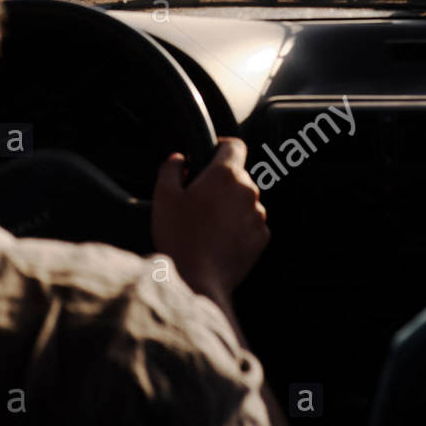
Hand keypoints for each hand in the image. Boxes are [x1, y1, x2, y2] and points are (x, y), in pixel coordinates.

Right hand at [151, 137, 269, 300]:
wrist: (198, 280)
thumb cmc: (179, 236)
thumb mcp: (163, 196)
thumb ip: (171, 168)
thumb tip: (179, 159)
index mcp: (225, 175)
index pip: (234, 145)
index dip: (220, 147)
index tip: (207, 157)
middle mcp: (248, 190)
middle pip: (238, 175)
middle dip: (220, 182)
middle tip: (197, 200)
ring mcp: (258, 214)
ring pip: (245, 200)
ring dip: (230, 205)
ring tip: (206, 225)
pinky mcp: (262, 237)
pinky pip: (251, 223)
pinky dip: (238, 226)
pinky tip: (218, 240)